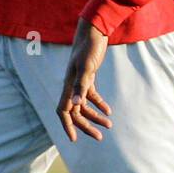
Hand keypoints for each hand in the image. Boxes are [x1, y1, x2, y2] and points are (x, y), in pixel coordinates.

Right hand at [57, 20, 112, 142]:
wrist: (93, 33)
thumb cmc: (88, 49)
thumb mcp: (87, 68)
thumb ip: (81, 86)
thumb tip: (76, 105)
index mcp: (68, 86)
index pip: (64, 111)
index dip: (67, 126)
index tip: (74, 139)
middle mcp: (71, 86)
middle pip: (76, 112)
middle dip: (86, 126)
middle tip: (99, 137)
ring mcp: (80, 82)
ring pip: (84, 106)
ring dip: (95, 117)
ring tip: (109, 126)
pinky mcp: (88, 78)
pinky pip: (92, 96)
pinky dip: (100, 105)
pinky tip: (109, 112)